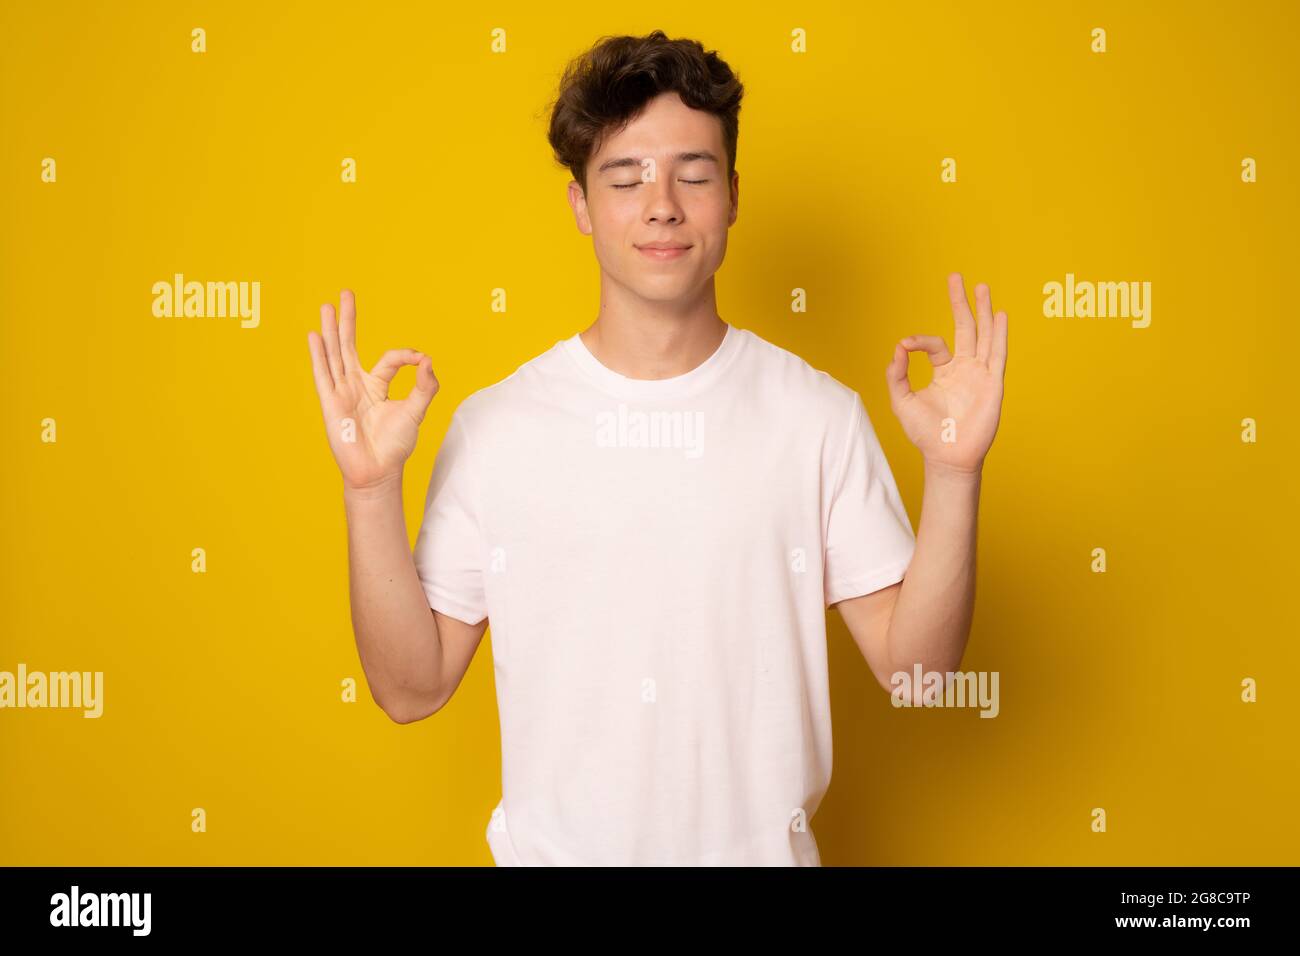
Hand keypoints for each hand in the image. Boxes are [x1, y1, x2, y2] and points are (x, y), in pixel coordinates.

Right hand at [307, 289, 438, 491]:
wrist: (378, 471)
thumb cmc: (395, 445)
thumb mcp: (415, 411)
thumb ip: (424, 386)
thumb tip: (428, 361)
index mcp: (377, 386)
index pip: (388, 359)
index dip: (406, 356)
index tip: (421, 361)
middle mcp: (356, 385)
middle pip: (349, 345)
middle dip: (348, 320)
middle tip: (346, 293)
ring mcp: (342, 392)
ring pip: (335, 354)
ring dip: (331, 330)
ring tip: (327, 305)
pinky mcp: (331, 403)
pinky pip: (323, 375)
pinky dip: (319, 355)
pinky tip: (314, 336)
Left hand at [886, 273, 1007, 474]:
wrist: (947, 457)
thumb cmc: (925, 433)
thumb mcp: (902, 401)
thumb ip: (897, 374)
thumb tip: (897, 347)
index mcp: (945, 371)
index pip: (936, 344)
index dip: (919, 341)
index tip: (905, 346)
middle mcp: (965, 368)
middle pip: (965, 328)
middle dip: (962, 303)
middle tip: (957, 277)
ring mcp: (980, 374)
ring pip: (984, 335)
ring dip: (984, 311)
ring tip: (983, 287)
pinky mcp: (993, 384)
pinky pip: (997, 355)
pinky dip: (1000, 335)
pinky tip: (1001, 315)